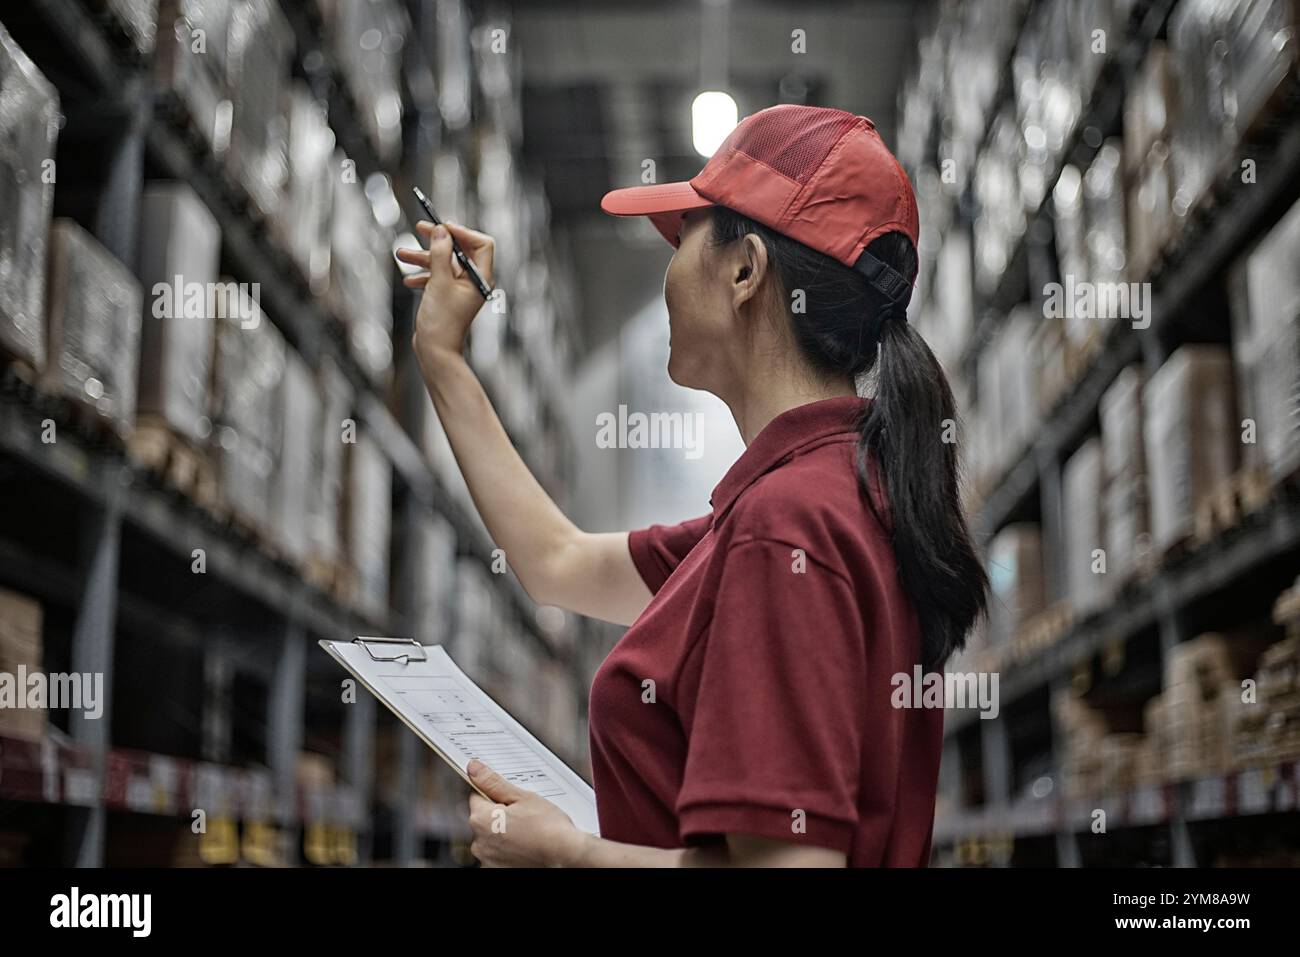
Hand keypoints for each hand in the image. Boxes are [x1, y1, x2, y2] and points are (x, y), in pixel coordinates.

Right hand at [396, 220, 494, 364]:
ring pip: (444, 264)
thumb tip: (442, 231)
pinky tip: (409, 280)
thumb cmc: (442, 321)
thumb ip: (440, 253)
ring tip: (401, 254)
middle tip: (420, 228)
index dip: (463, 232)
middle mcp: (474, 282)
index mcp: (480, 278)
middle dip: (439, 240)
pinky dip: (424, 276)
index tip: (443, 227)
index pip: (481, 244)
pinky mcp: (448, 297)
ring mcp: (461, 290)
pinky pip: (437, 278)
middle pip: (460, 251)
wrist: (435, 351)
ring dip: (424, 258)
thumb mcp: (439, 281)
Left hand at [465, 759, 586, 867]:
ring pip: (492, 838)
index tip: (510, 799)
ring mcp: (488, 860)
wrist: (566, 856)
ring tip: (527, 831)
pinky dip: (508, 849)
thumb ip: (493, 783)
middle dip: (499, 815)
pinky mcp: (497, 870)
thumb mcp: (522, 797)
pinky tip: (526, 845)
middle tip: (523, 814)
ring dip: (504, 833)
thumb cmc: (549, 828)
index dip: (495, 794)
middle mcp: (479, 844)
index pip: (476, 797)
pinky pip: (498, 854)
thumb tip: (474, 769)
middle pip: (484, 819)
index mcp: (481, 820)